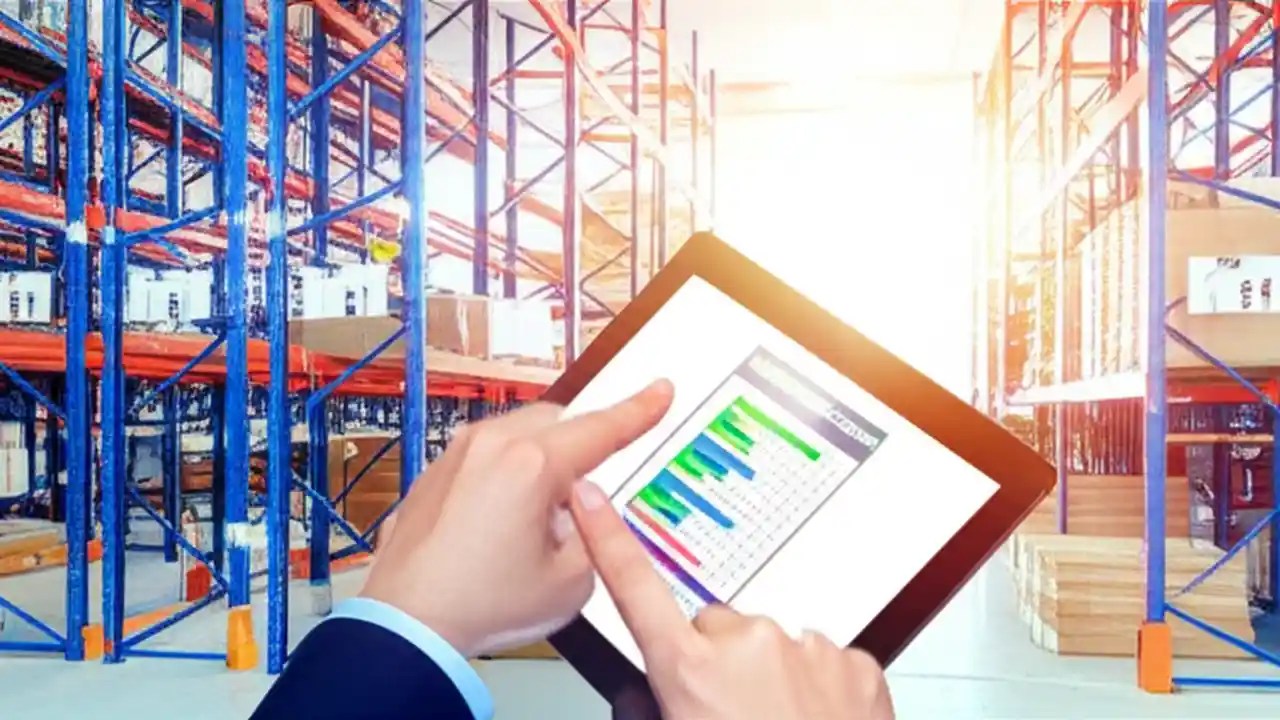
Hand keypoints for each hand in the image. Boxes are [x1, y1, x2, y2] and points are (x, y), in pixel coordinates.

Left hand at [360, 380, 673, 657]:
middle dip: (581, 446)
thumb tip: (589, 511)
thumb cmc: (482, 604)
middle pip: (559, 422)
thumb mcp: (572, 581)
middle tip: (589, 489)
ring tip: (538, 518)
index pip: (602, 428)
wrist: (409, 624)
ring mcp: (456, 454)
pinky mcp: (434, 473)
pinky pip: (484, 456)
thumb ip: (595, 533)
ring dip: (540, 460)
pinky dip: (504, 476)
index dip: (639, 409)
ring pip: (518, 434)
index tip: (660, 390)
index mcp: (532, 465)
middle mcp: (491, 445)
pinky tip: (499, 524)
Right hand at [571, 482, 894, 719]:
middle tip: (733, 714)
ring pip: (775, 646)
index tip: (589, 494)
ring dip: (774, 677)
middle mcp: (746, 646)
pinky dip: (820, 688)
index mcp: (691, 671)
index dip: (608, 538)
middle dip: (721, 661)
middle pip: (717, 628)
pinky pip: (825, 661)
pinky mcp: (854, 662)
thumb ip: (652, 706)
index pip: (635, 588)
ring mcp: (805, 648)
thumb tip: (646, 689)